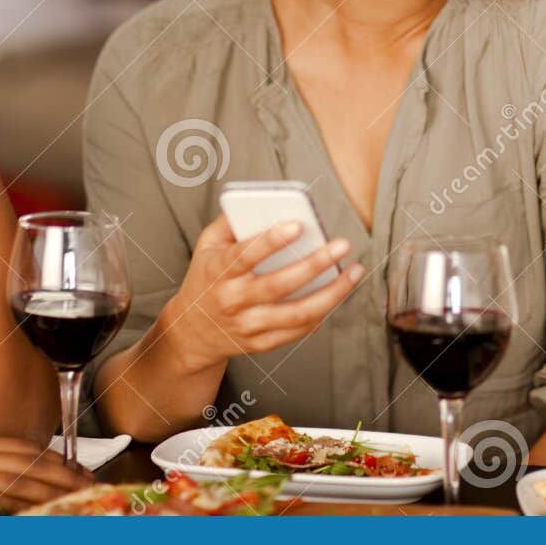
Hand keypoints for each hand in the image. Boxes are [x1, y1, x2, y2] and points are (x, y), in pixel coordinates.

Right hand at [0, 432, 93, 512]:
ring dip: (49, 489)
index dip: (55, 460)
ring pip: (16, 478)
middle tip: (90, 486)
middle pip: (28, 461)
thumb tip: (1, 479)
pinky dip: (15, 502)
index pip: (24, 447)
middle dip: (62, 475)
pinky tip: (34, 510)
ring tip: (75, 498)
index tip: (78, 470)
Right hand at [156, 214, 363, 372]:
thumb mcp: (206, 246)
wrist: (191, 332)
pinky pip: (297, 331)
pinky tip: (338, 295)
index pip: (245, 256)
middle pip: (278, 285)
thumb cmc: (207, 278)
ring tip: (354, 272)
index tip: (298, 224)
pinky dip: (321, 314)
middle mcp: (233, 301)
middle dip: (314, 264)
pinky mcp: (261, 344)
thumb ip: (229, 221)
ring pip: (296, 313)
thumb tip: (261, 200)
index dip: (270, 240)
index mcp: (219, 272)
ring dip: (331, 294)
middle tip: (341, 245)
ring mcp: (248, 326)